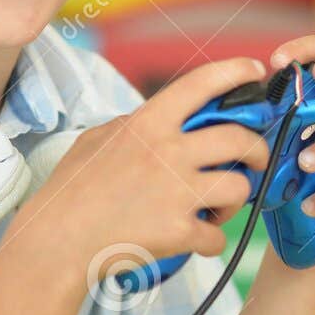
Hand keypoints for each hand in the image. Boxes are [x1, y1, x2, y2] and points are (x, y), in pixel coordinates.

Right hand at [30, 58, 272, 277]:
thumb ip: (133, 125)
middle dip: (258, 152)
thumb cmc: (71, 192)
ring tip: (217, 210)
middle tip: (254, 163)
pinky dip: (212, 242)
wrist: (56, 243)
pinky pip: (219, 236)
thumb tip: (155, 119)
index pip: (202, 83)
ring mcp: (177, 192)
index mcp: (148, 124)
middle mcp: (168, 152)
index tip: (254, 72)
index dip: (236, 71)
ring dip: (236, 201)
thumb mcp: (96, 140)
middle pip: (240, 139)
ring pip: (240, 188)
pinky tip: (195, 241)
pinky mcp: (180, 231)